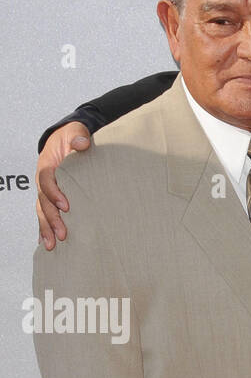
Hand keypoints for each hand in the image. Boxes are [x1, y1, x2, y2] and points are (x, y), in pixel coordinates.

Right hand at [36, 122, 91, 248]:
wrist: (67, 140)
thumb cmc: (71, 137)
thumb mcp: (75, 132)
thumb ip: (78, 137)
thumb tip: (81, 144)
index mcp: (47, 164)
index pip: (46, 180)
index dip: (54, 193)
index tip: (66, 206)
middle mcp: (43, 180)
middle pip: (43, 201)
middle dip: (51, 218)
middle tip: (62, 233)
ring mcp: (45, 190)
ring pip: (42, 211)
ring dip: (46, 228)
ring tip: (51, 245)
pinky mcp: (51, 198)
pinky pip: (45, 214)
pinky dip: (45, 228)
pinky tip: (48, 243)